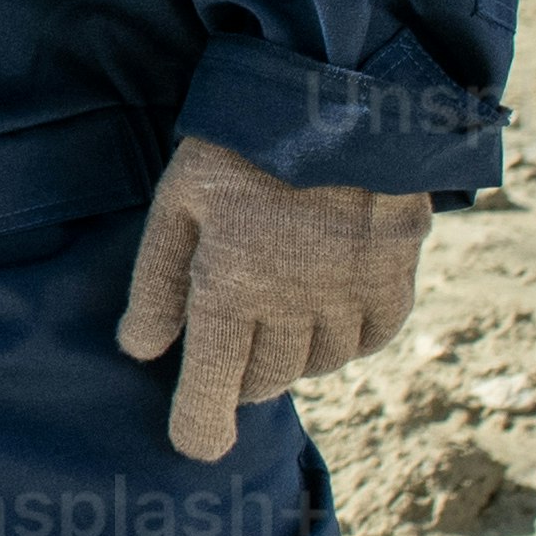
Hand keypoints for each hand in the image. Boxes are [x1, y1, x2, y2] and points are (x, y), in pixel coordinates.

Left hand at [116, 132, 427, 461]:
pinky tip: (329, 308)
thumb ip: (157, 281)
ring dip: (292, 354)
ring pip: (317, 364)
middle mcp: (292, 306)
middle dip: (240, 372)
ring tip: (278, 313)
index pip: (213, 390)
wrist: (340, 90)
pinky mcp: (394, 277)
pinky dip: (347, 337)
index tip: (196, 446)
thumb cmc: (242, 142)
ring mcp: (348, 295)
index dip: (200, 428)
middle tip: (231, 339)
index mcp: (229, 289)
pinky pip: (371, 339)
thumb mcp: (179, 200)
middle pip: (264, 379)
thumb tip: (141, 351)